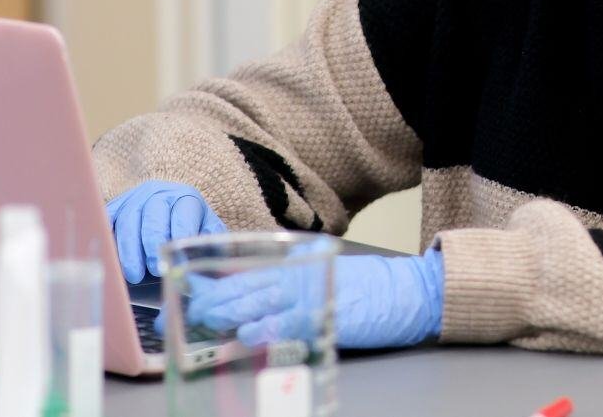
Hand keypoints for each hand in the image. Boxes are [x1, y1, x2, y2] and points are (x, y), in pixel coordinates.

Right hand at [105, 180, 226, 283]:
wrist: (164, 223)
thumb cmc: (186, 235)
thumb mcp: (203, 235)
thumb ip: (208, 244)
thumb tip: (209, 262)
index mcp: (186, 198)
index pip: (183, 212)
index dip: (178, 235)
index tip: (176, 257)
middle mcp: (159, 193)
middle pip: (152, 213)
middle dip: (152, 243)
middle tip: (154, 269)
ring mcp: (134, 198)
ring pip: (128, 219)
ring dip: (129, 249)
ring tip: (134, 276)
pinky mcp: (114, 207)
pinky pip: (107, 221)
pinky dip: (108, 240)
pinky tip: (111, 261)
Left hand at [177, 248, 444, 349]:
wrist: (412, 292)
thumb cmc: (372, 291)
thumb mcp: (330, 281)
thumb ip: (296, 292)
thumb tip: (256, 310)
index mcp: (301, 270)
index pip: (252, 274)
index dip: (220, 283)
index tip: (192, 290)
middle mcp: (305, 279)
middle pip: (252, 284)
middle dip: (219, 297)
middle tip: (191, 307)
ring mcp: (317, 296)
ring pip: (266, 299)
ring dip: (235, 309)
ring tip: (209, 316)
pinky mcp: (331, 316)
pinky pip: (294, 323)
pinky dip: (270, 327)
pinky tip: (250, 332)